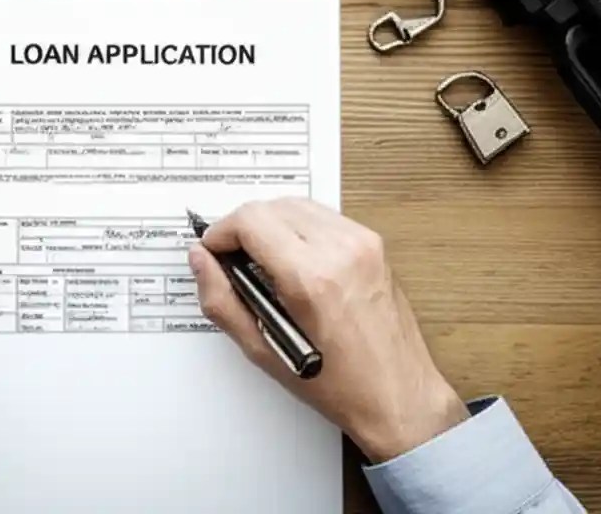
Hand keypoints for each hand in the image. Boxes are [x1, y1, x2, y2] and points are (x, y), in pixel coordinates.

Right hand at [188, 198, 467, 461]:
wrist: (399, 396)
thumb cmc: (340, 385)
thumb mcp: (264, 351)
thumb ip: (222, 301)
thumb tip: (201, 262)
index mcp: (310, 278)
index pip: (250, 220)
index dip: (221, 231)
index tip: (213, 250)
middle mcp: (340, 250)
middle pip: (271, 206)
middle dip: (243, 227)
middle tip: (233, 260)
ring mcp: (363, 243)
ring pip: (297, 204)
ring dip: (271, 224)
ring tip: (262, 262)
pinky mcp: (374, 244)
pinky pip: (324, 216)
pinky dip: (299, 228)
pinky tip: (293, 260)